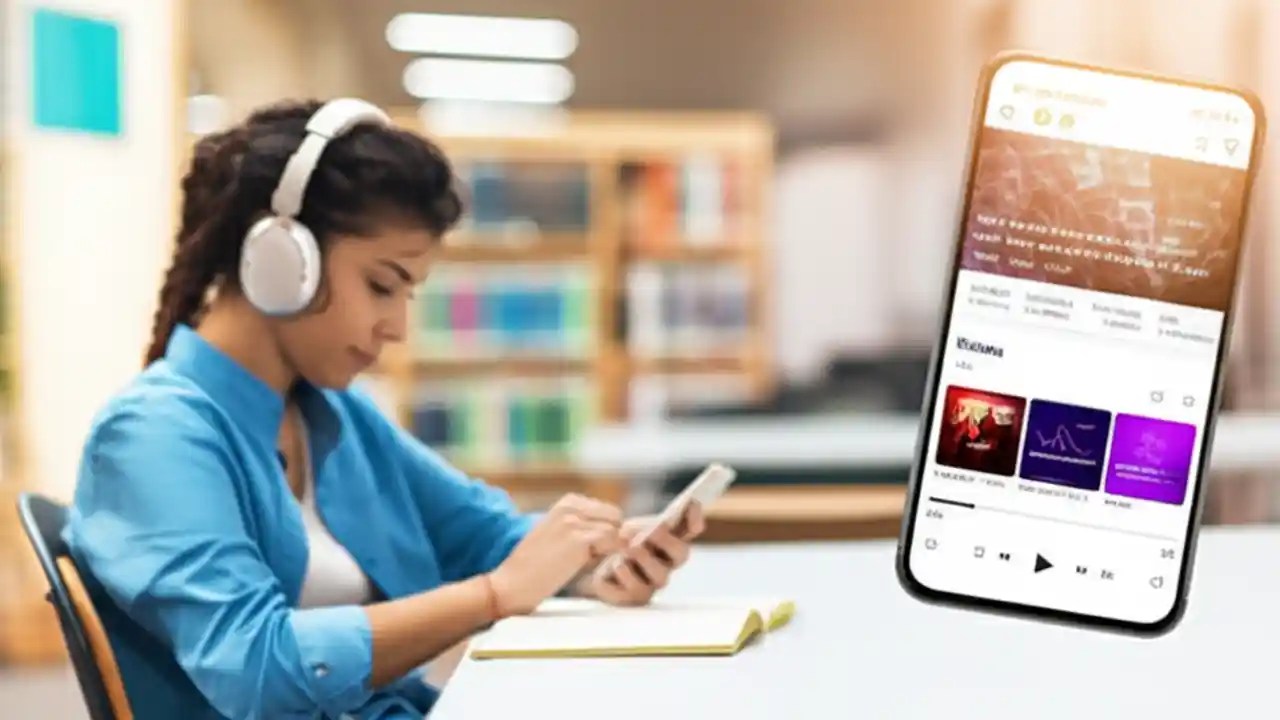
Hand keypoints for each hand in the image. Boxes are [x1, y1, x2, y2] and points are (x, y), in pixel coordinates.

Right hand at [488, 494, 623, 615]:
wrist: (511, 584)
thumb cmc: (536, 568)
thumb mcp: (560, 536)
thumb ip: (585, 529)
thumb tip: (620, 534)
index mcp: (567, 502)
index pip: (609, 511)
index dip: (606, 533)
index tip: (592, 551)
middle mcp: (571, 506)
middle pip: (616, 518)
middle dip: (612, 538)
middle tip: (594, 559)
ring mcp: (574, 520)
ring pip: (616, 530)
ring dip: (609, 549)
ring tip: (588, 565)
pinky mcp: (578, 539)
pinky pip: (613, 542)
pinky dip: (610, 556)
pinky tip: (590, 568)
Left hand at [583, 502, 707, 605]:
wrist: (590, 570)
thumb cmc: (616, 547)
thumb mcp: (628, 530)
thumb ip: (641, 528)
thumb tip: (643, 532)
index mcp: (669, 542)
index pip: (690, 528)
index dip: (694, 516)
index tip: (691, 501)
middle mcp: (666, 564)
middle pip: (681, 554)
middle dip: (668, 540)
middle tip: (653, 531)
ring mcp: (653, 583)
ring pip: (661, 575)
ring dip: (645, 558)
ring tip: (629, 549)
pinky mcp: (635, 598)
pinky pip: (635, 588)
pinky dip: (624, 573)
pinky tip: (616, 565)